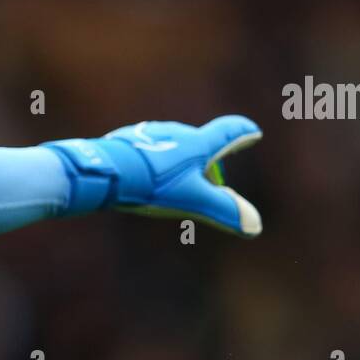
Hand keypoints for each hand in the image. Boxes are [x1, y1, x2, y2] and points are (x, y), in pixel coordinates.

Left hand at [43, 115, 262, 236]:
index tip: (252, 132)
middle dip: (207, 161)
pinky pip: (148, 149)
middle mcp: (176, 132)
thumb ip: (224, 210)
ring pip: (172, 145)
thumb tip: (254, 227)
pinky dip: (154, 161)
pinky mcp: (128, 139)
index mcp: (197, 144)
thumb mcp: (192, 200)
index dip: (242, 134)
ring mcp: (150, 133)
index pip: (228, 133)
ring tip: (173, 183)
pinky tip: (143, 176)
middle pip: (200, 143)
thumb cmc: (153, 184)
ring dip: (179, 160)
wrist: (105, 170)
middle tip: (209, 183)